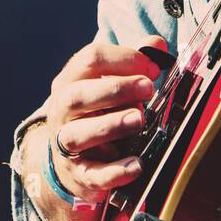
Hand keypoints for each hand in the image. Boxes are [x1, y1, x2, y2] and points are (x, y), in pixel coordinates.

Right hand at [44, 35, 167, 203]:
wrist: (73, 158)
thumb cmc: (99, 109)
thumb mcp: (112, 81)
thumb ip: (135, 60)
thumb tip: (158, 45)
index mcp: (71, 80)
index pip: (90, 60)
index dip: (124, 59)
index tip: (152, 68)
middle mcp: (62, 110)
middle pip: (78, 96)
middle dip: (115, 89)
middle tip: (148, 88)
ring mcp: (65, 144)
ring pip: (78, 135)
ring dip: (111, 125)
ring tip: (139, 119)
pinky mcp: (78, 174)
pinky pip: (93, 174)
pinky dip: (115, 171)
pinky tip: (137, 164)